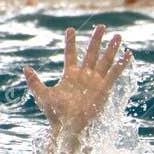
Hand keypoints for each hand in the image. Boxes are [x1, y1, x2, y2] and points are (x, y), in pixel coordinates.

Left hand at [23, 25, 130, 143]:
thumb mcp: (42, 95)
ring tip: (118, 36)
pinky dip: (121, 64)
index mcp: (70, 75)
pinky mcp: (104, 88)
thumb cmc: (55, 114)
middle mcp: (84, 76)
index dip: (70, 42)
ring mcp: (95, 81)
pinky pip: (114, 74)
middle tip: (102, 26)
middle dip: (96, 39)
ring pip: (105, 60)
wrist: (68, 127)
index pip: (71, 54)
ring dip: (111, 48)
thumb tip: (25, 67)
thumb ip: (34, 81)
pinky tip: (127, 54)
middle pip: (91, 53)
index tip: (70, 29)